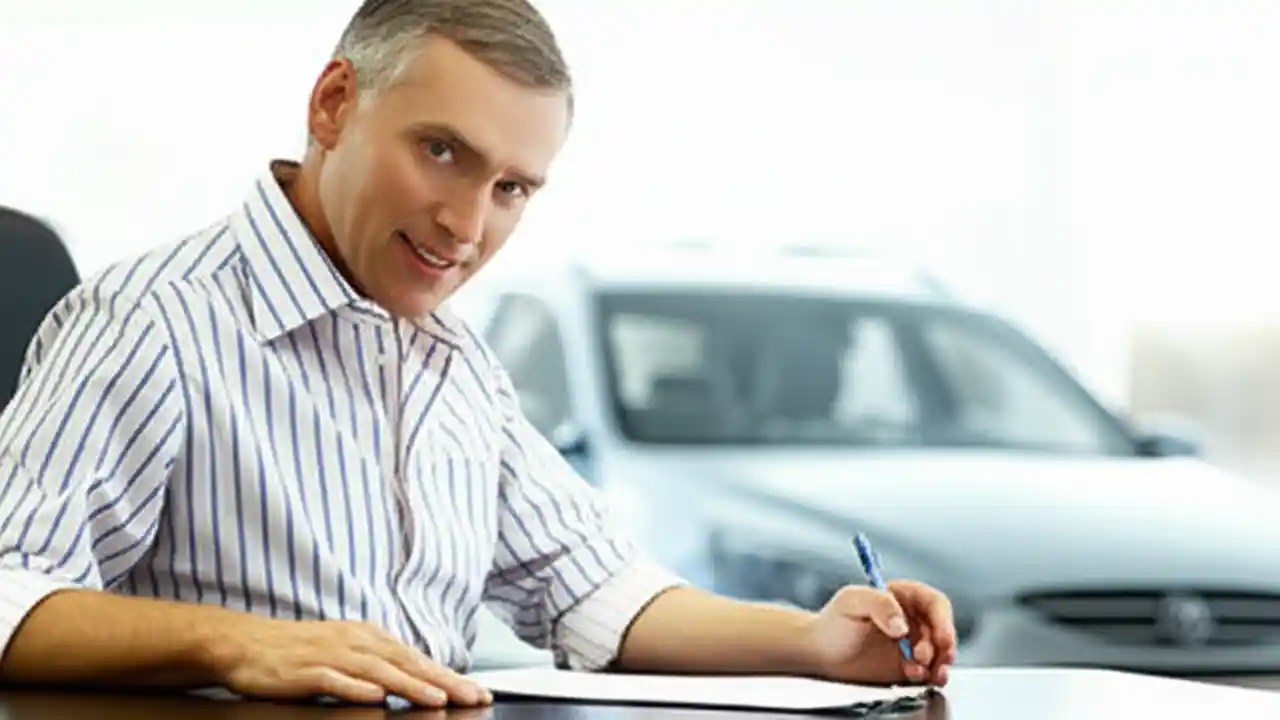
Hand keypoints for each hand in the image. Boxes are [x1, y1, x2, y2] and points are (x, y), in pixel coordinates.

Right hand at [206, 615, 491, 707]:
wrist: (245, 643)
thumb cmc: (298, 650)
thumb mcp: (346, 650)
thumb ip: (379, 665)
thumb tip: (416, 681)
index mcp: (369, 637)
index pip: (417, 658)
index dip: (449, 675)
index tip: (477, 691)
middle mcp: (355, 642)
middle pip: (406, 663)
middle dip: (442, 682)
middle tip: (472, 697)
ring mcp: (331, 655)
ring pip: (378, 672)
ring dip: (410, 685)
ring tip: (436, 699)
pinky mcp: (305, 670)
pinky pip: (334, 680)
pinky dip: (357, 688)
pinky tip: (376, 698)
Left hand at [804, 580, 955, 685]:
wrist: (821, 653)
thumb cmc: (834, 621)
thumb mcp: (852, 601)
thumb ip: (878, 604)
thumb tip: (902, 626)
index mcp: (904, 596)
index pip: (935, 604)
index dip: (943, 620)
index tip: (942, 637)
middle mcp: (913, 619)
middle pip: (941, 631)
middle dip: (939, 646)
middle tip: (922, 656)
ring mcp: (913, 644)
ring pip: (939, 653)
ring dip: (936, 663)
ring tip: (916, 671)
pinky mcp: (910, 667)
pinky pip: (930, 672)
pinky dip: (930, 677)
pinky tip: (919, 678)